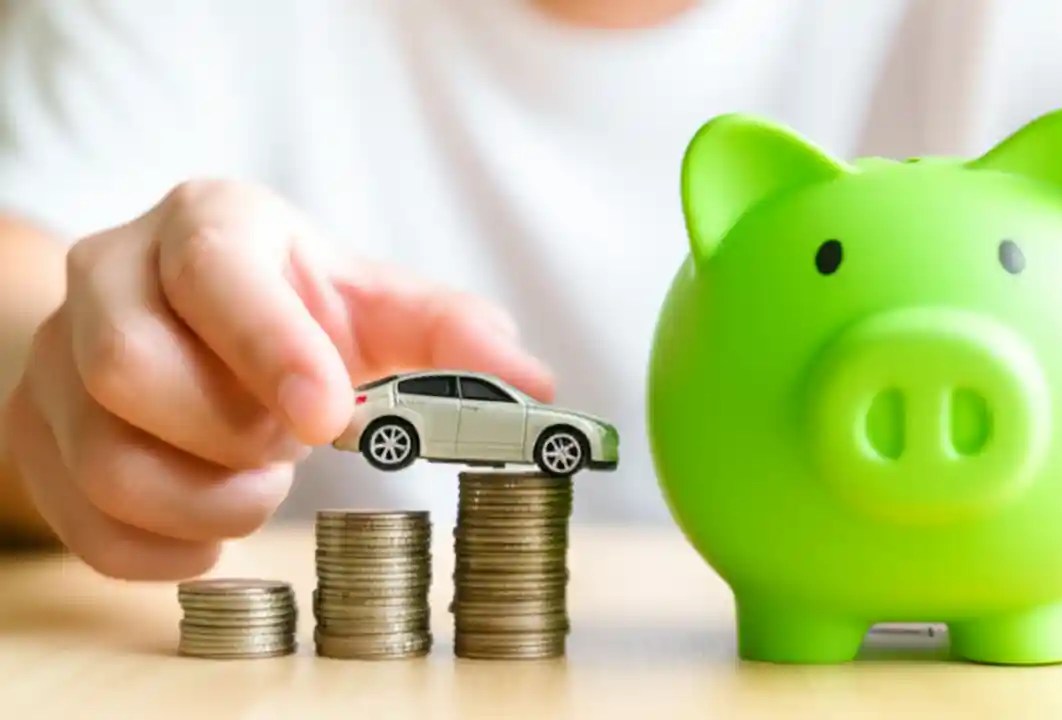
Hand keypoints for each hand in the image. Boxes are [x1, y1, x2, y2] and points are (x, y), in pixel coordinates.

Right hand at [0, 180, 552, 579]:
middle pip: (130, 369)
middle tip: (294, 445)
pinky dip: (161, 549)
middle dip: (234, 434)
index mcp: (207, 223)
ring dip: (206, 499)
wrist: (197, 324)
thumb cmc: (297, 309)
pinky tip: (210, 525)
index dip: (270, 351)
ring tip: (259, 478)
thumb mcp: (376, 305)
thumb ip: (453, 334)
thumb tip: (536, 384)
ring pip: (101, 456)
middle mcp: (110, 273)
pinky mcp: (34, 430)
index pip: (214, 276)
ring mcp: (54, 355)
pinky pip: (80, 520)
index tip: (330, 419)